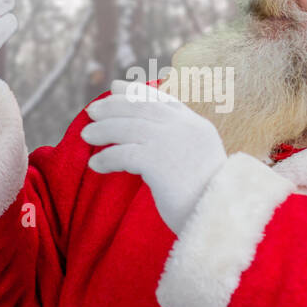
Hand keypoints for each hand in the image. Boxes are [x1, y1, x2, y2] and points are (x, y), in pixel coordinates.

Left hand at [80, 79, 227, 235]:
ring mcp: (172, 142)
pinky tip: (94, 164)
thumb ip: (180, 146)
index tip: (116, 88)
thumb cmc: (209, 200)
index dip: (137, 92)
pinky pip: (124, 154)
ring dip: (104, 129)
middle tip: (92, 110)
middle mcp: (185, 128)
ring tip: (85, 135)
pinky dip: (106, 157)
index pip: (163, 100)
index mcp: (197, 126)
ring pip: (129, 126)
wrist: (221, 218)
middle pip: (142, 106)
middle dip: (114, 105)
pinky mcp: (159, 162)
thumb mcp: (198, 162)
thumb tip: (148, 143)